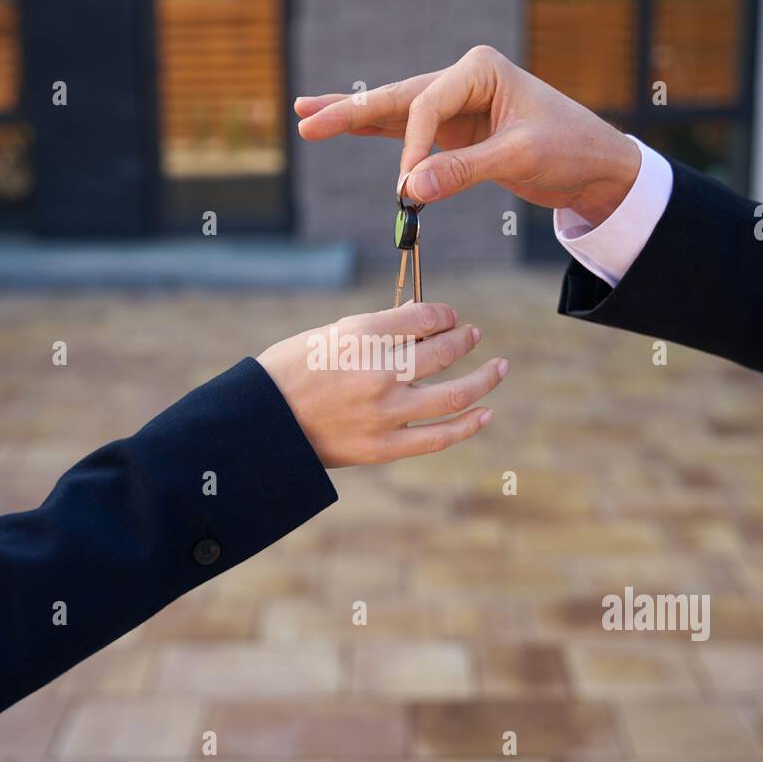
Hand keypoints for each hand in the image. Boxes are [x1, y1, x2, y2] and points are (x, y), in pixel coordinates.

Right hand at [256, 301, 506, 466]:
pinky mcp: (385, 447)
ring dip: (484, 378)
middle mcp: (379, 372)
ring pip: (454, 393)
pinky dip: (468, 424)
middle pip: (443, 350)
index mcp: (360, 336)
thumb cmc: (292, 372)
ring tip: (498, 367)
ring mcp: (386, 413)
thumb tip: (423, 317)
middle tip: (473, 335)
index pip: (424, 316)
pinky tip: (485, 412)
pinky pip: (439, 436)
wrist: (264, 425)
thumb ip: (378, 328)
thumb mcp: (329, 334)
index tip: (448, 317)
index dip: (443, 314)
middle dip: (465, 339)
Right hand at [294, 44, 641, 224]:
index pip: (426, 105)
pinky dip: (376, 134)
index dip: (413, 148)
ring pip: (394, 113)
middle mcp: (463, 79)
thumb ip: (464, 171)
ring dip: (352, 118)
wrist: (596, 164)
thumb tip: (411, 190)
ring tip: (306, 119)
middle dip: (350, 111)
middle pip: (397, 99)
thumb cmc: (569, 149)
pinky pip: (406, 131)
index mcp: (480, 69)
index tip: (410, 189)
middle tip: (305, 122)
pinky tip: (340, 126)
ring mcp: (455, 103)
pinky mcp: (453, 130)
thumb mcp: (518, 158)